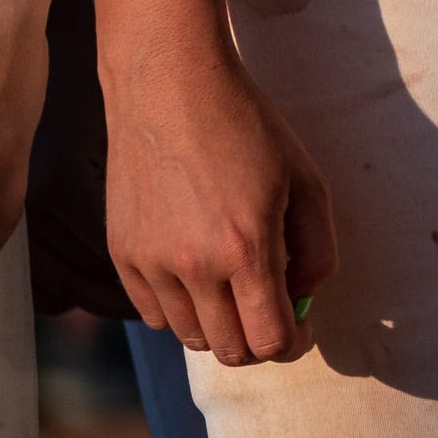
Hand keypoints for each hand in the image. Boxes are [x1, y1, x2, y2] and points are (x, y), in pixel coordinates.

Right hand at [102, 37, 334, 367]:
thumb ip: (316, 249)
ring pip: (189, 336)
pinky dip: (179, 307)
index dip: (293, 343)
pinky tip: (195, 273)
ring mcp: (151, 263)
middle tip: (270, 312)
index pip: (269, 341)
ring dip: (219, 324)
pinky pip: (153, 313)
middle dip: (257, 341)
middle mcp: (193, 266)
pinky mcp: (121, 253)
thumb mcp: (305, 179)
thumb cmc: (246, 126)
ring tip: (234, 285)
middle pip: (229, 350)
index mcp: (247, 248)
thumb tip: (304, 297)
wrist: (170, 87)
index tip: (302, 327)